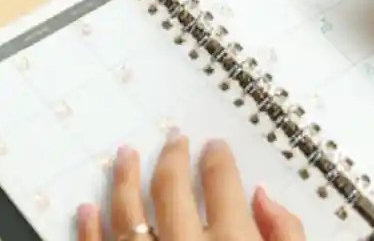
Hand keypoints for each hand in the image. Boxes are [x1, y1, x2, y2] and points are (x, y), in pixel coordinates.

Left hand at [76, 134, 304, 240]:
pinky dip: (89, 229)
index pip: (222, 182)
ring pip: (126, 212)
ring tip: (123, 156)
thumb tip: (266, 199)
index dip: (217, 159)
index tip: (214, 148)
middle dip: (171, 157)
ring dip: (123, 180)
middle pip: (171, 187)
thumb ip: (286, 234)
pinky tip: (87, 210)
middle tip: (172, 141)